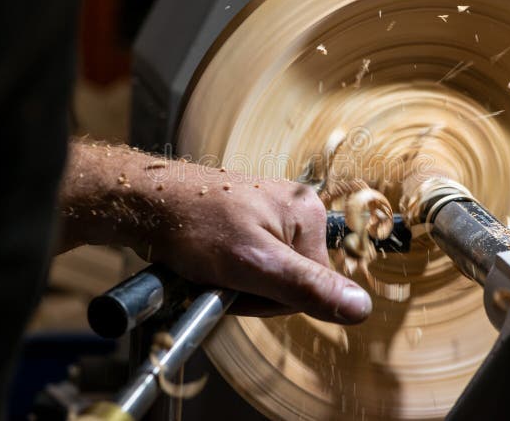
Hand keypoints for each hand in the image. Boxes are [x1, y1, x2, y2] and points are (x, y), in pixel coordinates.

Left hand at [139, 168, 371, 323]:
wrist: (146, 201)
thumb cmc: (196, 228)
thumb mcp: (255, 265)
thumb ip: (308, 288)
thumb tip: (362, 308)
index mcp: (308, 213)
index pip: (315, 285)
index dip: (274, 298)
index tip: (242, 285)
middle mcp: (295, 207)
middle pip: (292, 279)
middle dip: (255, 289)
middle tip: (222, 276)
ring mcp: (272, 211)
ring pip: (269, 273)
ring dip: (240, 281)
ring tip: (212, 267)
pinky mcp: (250, 217)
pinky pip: (253, 258)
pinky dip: (231, 269)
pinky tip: (211, 260)